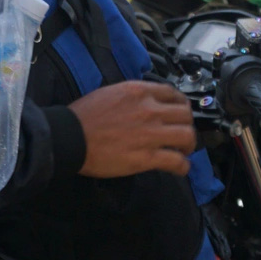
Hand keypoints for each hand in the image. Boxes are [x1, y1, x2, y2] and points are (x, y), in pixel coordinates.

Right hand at [69, 81, 197, 177]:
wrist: (71, 137)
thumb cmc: (84, 116)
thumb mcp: (111, 92)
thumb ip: (133, 95)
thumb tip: (144, 102)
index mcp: (139, 92)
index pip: (173, 94)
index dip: (181, 104)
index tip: (180, 112)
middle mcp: (149, 110)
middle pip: (185, 114)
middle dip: (187, 124)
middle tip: (183, 132)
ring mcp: (150, 134)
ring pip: (186, 136)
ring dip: (189, 144)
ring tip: (185, 150)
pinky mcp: (146, 157)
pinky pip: (175, 161)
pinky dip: (183, 166)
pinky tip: (181, 168)